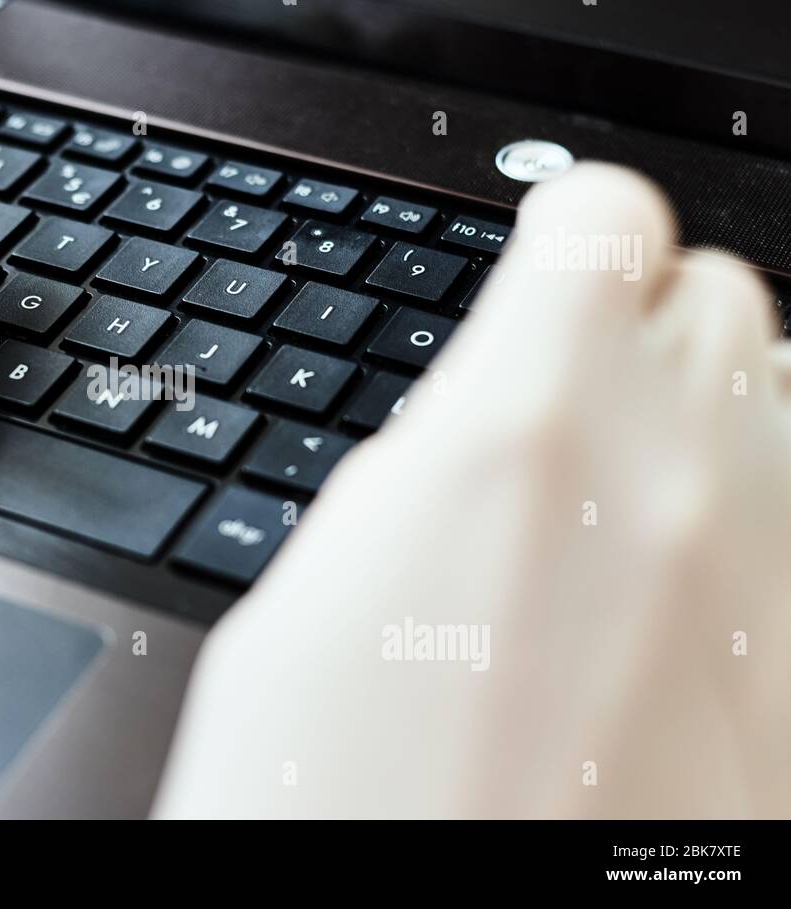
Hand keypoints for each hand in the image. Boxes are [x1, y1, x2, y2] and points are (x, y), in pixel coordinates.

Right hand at [155, 164, 790, 817]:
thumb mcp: (317, 588)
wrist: (450, 901)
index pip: (599, 221)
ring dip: (708, 420)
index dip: (564, 240)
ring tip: (619, 509)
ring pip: (786, 405)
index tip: (545, 276)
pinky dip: (745, 533)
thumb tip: (481, 420)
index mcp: (518, 434)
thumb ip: (426, 466)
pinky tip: (668, 609)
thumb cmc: (332, 803)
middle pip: (718, 299)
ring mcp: (766, 586)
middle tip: (569, 410)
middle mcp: (674, 485)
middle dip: (644, 328)